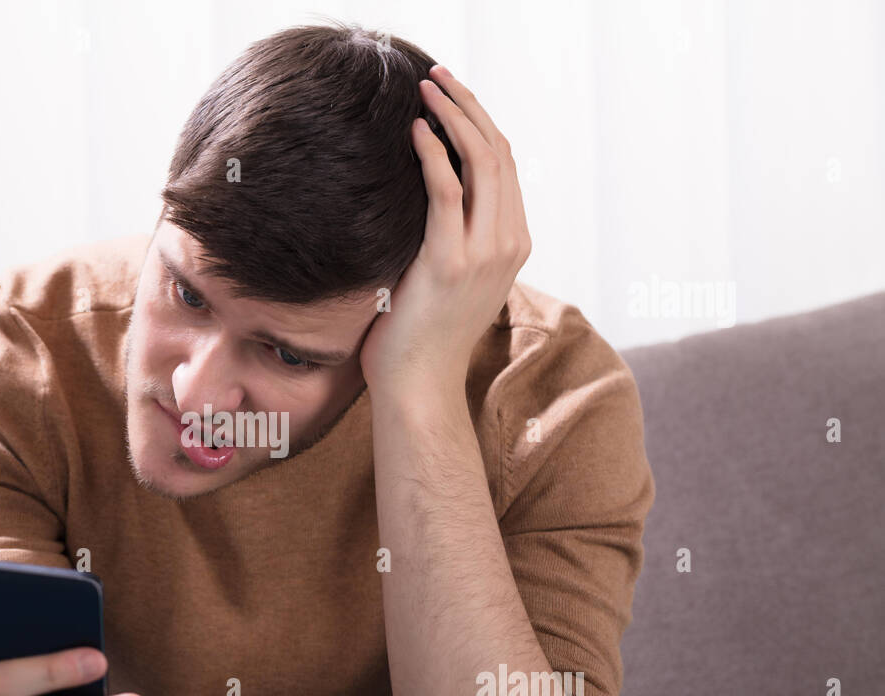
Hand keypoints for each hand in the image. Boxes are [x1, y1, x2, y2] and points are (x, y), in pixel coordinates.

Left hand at [360, 64, 531, 398]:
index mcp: (513, 243)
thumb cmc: (420, 336)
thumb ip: (452, 239)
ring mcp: (484, 252)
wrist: (418, 387)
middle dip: (469, 106)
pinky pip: (447, 191)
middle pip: (498, 153)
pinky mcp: (450, 261)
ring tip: (426, 89)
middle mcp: (509, 243)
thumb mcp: (447, 279)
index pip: (505, 166)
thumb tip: (426, 203)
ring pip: (481, 162)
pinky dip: (433, 153)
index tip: (452, 95)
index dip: (480, 123)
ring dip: (453, 117)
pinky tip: (414, 131)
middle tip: (439, 77)